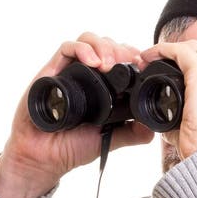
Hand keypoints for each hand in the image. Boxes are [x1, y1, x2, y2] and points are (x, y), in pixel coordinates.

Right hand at [0, 33, 154, 197]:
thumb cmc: (71, 147)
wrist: (43, 157)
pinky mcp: (51, 71)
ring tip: (110, 63)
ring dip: (104, 46)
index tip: (142, 68)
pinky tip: (94, 62)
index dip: (133, 57)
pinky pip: (66, 48)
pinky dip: (82, 49)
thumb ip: (131, 133)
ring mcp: (68, 71)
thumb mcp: (109, 139)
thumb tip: (153, 127)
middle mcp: (86, 75)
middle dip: (120, 50)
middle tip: (128, 65)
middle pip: (106, 44)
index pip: (120, 58)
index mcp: (102, 86)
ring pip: (88, 40)